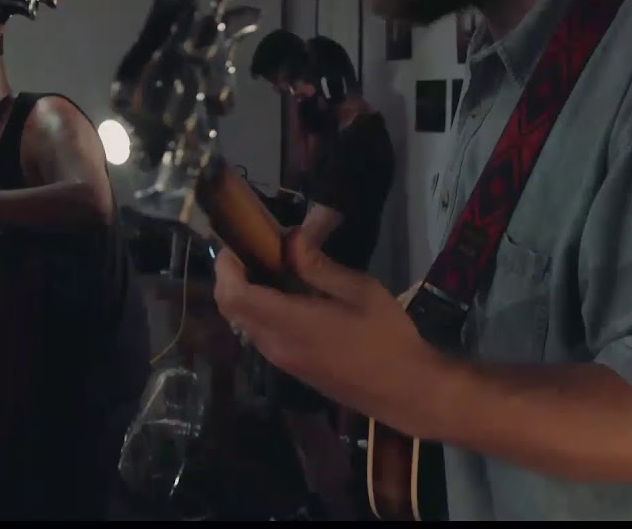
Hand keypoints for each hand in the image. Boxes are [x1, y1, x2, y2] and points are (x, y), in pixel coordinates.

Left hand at [213, 231, 445, 437]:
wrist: (405, 391)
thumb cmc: (388, 338)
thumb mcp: (360, 291)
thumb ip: (318, 266)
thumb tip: (291, 240)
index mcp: (292, 324)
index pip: (235, 296)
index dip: (226, 267)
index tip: (238, 241)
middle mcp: (276, 345)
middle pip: (232, 309)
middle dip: (233, 275)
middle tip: (256, 248)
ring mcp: (282, 360)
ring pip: (245, 322)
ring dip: (247, 292)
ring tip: (275, 265)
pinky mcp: (291, 368)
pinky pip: (261, 334)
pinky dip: (262, 309)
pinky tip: (290, 293)